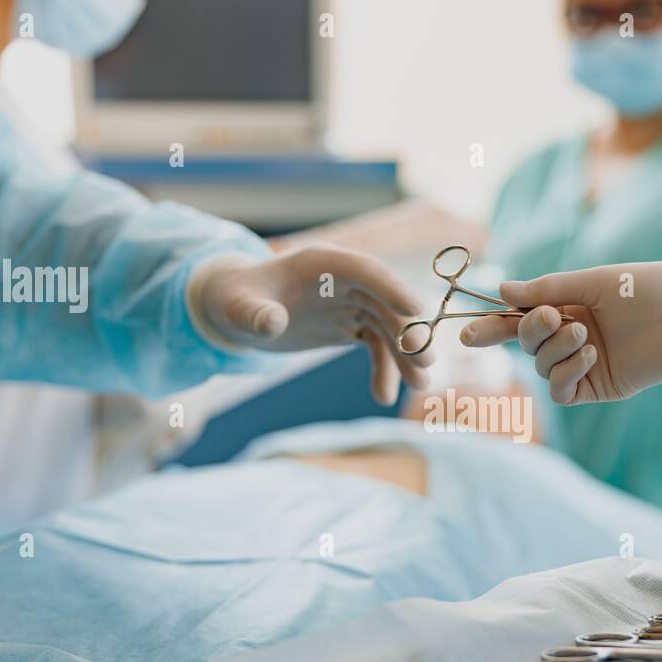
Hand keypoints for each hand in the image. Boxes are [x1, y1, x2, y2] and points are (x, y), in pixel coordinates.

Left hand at [188, 244, 432, 404]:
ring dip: (405, 356)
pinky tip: (383, 397)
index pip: (365, 270)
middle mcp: (345, 280)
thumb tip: (272, 322)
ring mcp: (352, 303)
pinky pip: (375, 348)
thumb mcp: (237, 308)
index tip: (416, 309)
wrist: (238, 311)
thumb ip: (254, 314)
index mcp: (323, 263)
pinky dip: (383, 371)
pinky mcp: (351, 326)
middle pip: (386, 302)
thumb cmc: (235, 300)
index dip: (391, 288)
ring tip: (421, 385)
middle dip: (407, 331)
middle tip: (426, 359)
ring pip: (388, 328)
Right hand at [459, 260, 661, 405]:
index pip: (520, 320)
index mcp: (569, 307)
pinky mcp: (600, 386)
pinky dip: (566, 372)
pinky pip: (563, 390)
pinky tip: (589, 355)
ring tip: (584, 334)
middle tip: (553, 317)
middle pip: (526, 344)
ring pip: (541, 368)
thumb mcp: (594, 282)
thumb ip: (548, 288)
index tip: (465, 335)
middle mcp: (573, 336)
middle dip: (529, 331)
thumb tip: (502, 291)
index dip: (491, 327)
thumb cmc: (651, 288)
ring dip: (553, 351)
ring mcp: (585, 364)